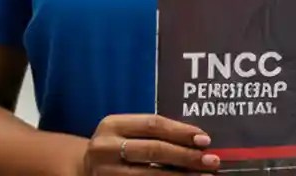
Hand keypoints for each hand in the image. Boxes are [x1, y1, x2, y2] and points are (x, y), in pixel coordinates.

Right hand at [80, 114, 219, 173]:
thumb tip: (198, 140)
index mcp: (112, 125)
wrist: (84, 169)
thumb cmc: (115, 147)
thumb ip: (152, 133)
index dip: (180, 131)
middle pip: (153, 150)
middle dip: (186, 156)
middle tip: (212, 160)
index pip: (152, 124)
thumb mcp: (124, 132)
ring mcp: (107, 173)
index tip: (205, 139)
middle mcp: (106, 148)